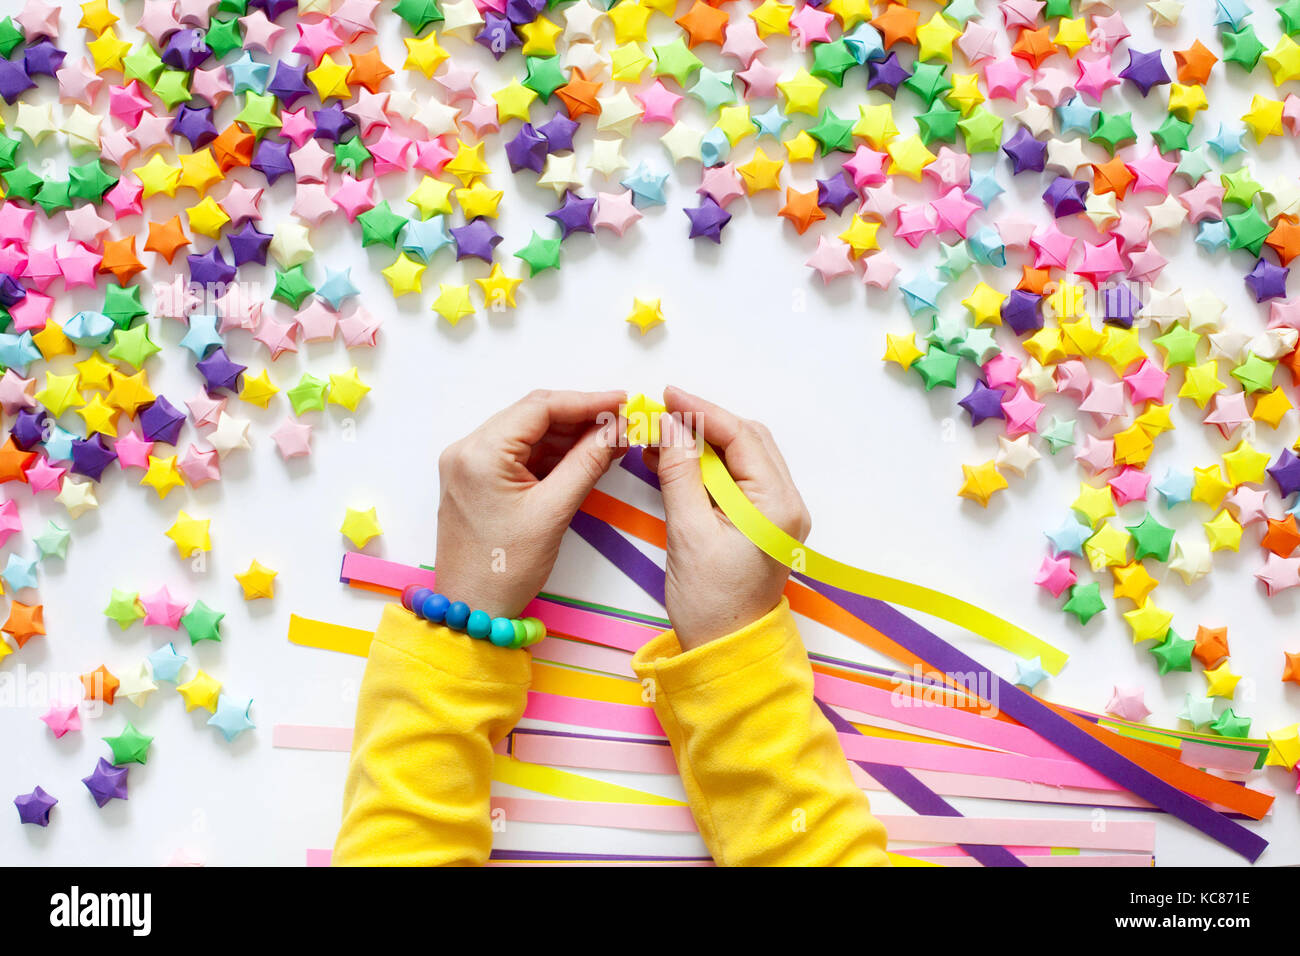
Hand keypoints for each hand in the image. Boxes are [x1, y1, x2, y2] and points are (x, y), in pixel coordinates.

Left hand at [435, 389, 626, 618]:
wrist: (471, 610)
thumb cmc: (503, 570)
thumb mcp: (553, 512)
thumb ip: (588, 463)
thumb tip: (617, 429)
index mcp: (479, 454)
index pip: (539, 408)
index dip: (586, 401)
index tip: (623, 401)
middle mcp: (467, 451)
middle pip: (533, 416)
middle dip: (580, 417)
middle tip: (623, 421)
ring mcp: (470, 465)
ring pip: (528, 434)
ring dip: (569, 435)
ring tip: (611, 439)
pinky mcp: (478, 481)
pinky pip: (520, 455)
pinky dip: (553, 454)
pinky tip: (584, 457)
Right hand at [643, 387, 811, 649]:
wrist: (725, 652)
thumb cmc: (710, 604)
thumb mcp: (688, 532)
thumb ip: (680, 473)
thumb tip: (671, 426)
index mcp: (777, 505)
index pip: (741, 437)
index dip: (702, 411)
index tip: (668, 396)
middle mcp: (786, 505)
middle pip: (746, 441)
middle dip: (704, 423)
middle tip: (662, 415)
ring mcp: (776, 515)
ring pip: (740, 459)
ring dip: (702, 445)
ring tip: (661, 438)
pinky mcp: (760, 526)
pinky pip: (735, 482)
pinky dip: (706, 468)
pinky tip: (673, 463)